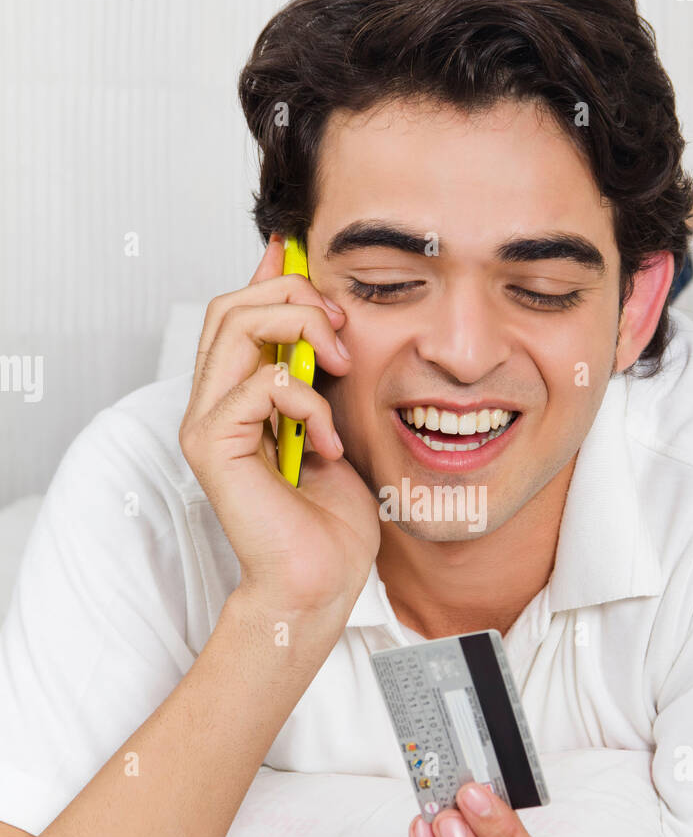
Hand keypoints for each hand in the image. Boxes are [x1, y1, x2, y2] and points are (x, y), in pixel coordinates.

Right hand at [179, 234, 380, 611]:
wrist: (320, 582)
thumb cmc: (330, 519)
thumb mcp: (336, 423)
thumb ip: (321, 374)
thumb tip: (326, 319)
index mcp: (237, 395)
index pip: (237, 309)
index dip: (268, 273)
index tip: (305, 254)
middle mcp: (213, 403)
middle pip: (230, 303)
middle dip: (293, 294)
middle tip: (340, 326)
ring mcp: (207, 423)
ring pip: (234, 325)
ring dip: (299, 330)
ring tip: (340, 365)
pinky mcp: (213, 445)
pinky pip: (259, 383)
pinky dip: (307, 402)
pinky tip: (327, 442)